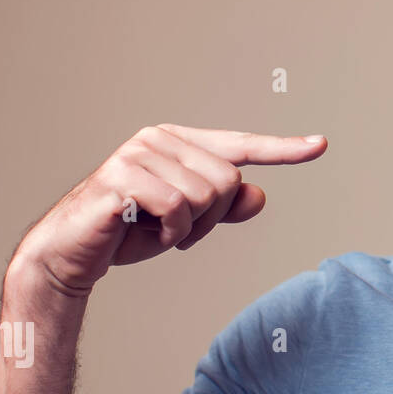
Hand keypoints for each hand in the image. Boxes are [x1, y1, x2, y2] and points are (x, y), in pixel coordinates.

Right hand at [11, 124, 326, 295]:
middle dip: (213, 219)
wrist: (72, 253)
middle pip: (229, 181)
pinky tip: (143, 230)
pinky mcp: (120, 177)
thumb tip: (260, 195)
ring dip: (189, 228)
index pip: (241, 145)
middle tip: (178, 231)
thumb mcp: (188, 223)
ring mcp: (138, 155)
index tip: (320, 145)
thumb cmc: (130, 233)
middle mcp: (160, 140)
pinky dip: (170, 231)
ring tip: (158, 230)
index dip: (283, 148)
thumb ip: (225, 209)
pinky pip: (177, 207)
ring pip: (206, 196)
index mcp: (180, 143)